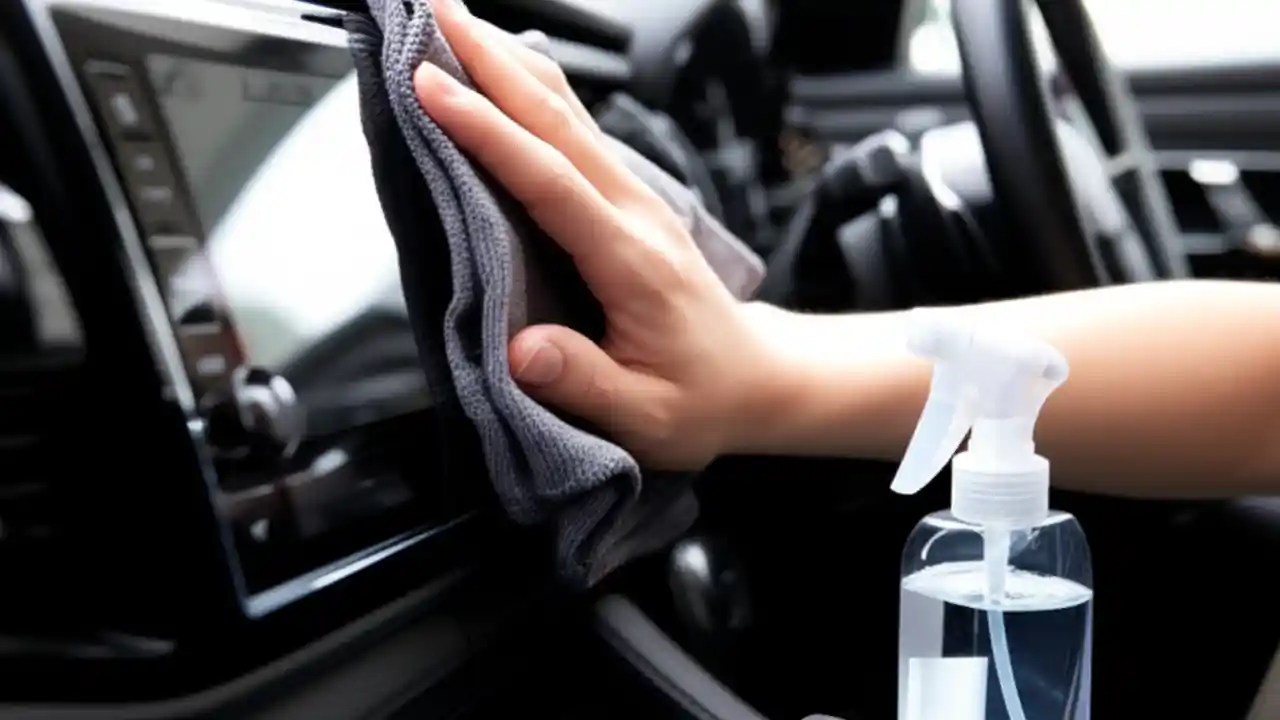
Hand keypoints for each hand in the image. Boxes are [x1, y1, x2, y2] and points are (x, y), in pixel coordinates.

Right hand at [414, 0, 781, 468]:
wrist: (760, 381)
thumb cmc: (703, 399)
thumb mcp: (646, 415)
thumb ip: (584, 381)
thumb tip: (519, 350)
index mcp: (631, 260)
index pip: (550, 180)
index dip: (488, 130)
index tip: (431, 84)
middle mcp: (634, 215)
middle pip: (556, 120)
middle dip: (490, 58)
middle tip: (430, 7)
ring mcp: (634, 202)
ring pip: (566, 114)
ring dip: (509, 61)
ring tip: (454, 18)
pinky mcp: (627, 203)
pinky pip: (574, 133)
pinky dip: (531, 93)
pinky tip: (504, 70)